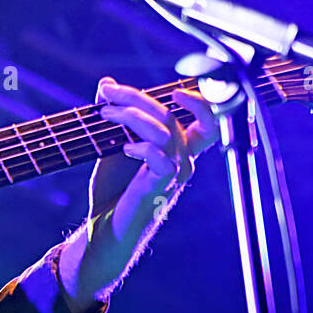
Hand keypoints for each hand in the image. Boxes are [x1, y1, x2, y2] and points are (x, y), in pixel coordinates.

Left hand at [58, 77, 218, 309]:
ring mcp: (173, 175)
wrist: (103, 229)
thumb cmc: (113, 191)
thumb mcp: (112, 146)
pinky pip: (161, 158)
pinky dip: (141, 146)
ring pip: (165, 131)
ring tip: (104, 115)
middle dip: (137, 97)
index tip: (174, 88)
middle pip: (172, 116)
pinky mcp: (158, 188)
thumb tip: (106, 83)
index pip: (208, 122)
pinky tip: (123, 147)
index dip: (201, 101)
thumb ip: (115, 116)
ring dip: (131, 116)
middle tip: (107, 93)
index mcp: (179, 150)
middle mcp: (183, 161)